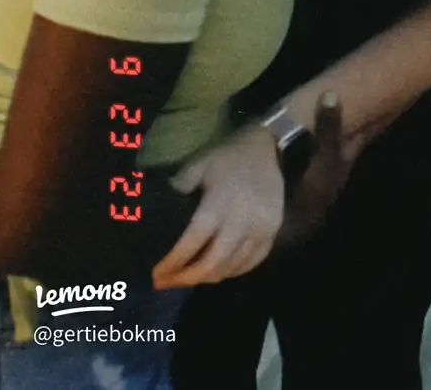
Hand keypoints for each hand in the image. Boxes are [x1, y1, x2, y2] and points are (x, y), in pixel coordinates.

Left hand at [150, 94, 351, 286]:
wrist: (269, 148)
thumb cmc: (229, 156)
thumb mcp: (200, 165)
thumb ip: (179, 189)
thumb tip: (159, 214)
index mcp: (220, 202)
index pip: (193, 242)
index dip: (174, 262)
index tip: (157, 274)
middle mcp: (242, 220)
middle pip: (213, 262)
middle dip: (187, 278)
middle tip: (168, 283)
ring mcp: (261, 228)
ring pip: (231, 267)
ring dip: (207, 277)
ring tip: (189, 278)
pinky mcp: (273, 232)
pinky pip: (251, 263)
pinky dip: (231, 271)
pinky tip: (217, 271)